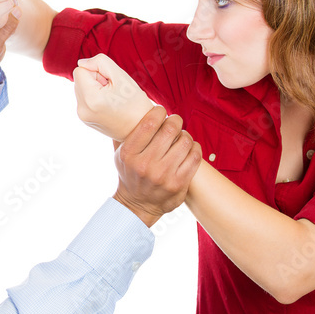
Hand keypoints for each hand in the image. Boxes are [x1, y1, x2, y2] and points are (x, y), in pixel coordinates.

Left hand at [73, 53, 153, 140]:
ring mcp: (82, 116)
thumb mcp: (121, 76)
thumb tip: (82, 62)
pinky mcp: (85, 119)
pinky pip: (84, 98)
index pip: (79, 70)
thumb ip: (100, 62)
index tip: (110, 82)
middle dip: (94, 80)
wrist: (142, 128)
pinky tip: (108, 104)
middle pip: (79, 79)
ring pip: (81, 88)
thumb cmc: (135, 102)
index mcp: (90, 99)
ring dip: (94, 88)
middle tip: (113, 91)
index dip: (96, 71)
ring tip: (111, 98)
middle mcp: (82, 109)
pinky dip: (94, 97)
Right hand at [113, 107, 200, 227]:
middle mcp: (146, 165)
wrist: (137, 206)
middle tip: (174, 122)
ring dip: (185, 135)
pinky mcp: (179, 184)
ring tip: (181, 137)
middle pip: (170, 129)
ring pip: (185, 141)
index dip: (159, 112)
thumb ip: (124, 132)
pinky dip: (194, 148)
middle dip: (175, 121)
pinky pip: (195, 156)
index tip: (160, 112)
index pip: (149, 123)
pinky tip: (189, 148)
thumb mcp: (119, 154)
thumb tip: (129, 108)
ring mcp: (164, 175)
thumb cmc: (130, 174)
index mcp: (129, 154)